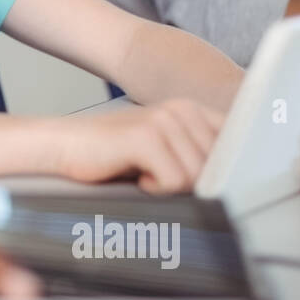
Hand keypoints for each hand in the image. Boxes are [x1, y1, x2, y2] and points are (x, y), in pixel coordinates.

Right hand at [50, 99, 224, 193]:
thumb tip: (234, 180)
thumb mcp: (161, 147)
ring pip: (197, 177)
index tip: (211, 184)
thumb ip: (195, 152)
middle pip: (217, 167)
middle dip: (191, 183)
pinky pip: (175, 182)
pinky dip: (155, 189)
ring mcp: (165, 121)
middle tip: (158, 177)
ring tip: (144, 174)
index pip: (236, 144)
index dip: (226, 171)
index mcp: (191, 110)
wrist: (63, 145)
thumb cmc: (110, 153)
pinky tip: (137, 177)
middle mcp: (182, 110)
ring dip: (169, 187)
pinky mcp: (146, 138)